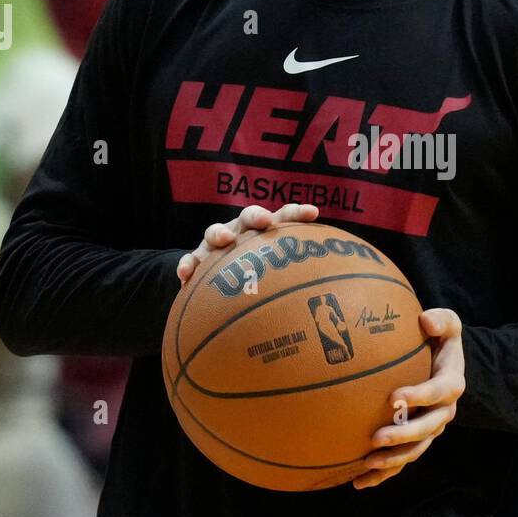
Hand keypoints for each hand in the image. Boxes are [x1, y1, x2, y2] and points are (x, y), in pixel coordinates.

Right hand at [176, 203, 319, 286]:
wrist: (221, 280)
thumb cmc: (260, 278)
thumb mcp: (280, 276)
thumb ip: (300, 281)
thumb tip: (332, 303)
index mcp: (267, 232)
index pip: (285, 216)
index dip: (297, 213)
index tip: (312, 213)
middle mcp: (242, 232)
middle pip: (249, 217)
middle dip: (257, 216)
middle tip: (265, 221)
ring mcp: (217, 244)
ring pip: (215, 232)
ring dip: (219, 233)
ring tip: (224, 240)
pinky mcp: (197, 260)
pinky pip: (190, 260)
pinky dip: (187, 265)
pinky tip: (185, 277)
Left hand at [352, 308, 464, 489]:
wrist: (446, 365)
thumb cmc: (441, 341)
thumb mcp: (449, 325)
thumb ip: (441, 320)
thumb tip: (425, 319)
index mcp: (451, 384)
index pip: (438, 392)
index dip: (419, 396)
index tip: (394, 397)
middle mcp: (444, 412)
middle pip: (426, 429)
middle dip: (402, 436)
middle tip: (376, 438)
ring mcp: (431, 429)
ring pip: (414, 451)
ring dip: (392, 460)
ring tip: (367, 464)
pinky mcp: (417, 441)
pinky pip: (401, 462)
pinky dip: (382, 475)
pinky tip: (358, 482)